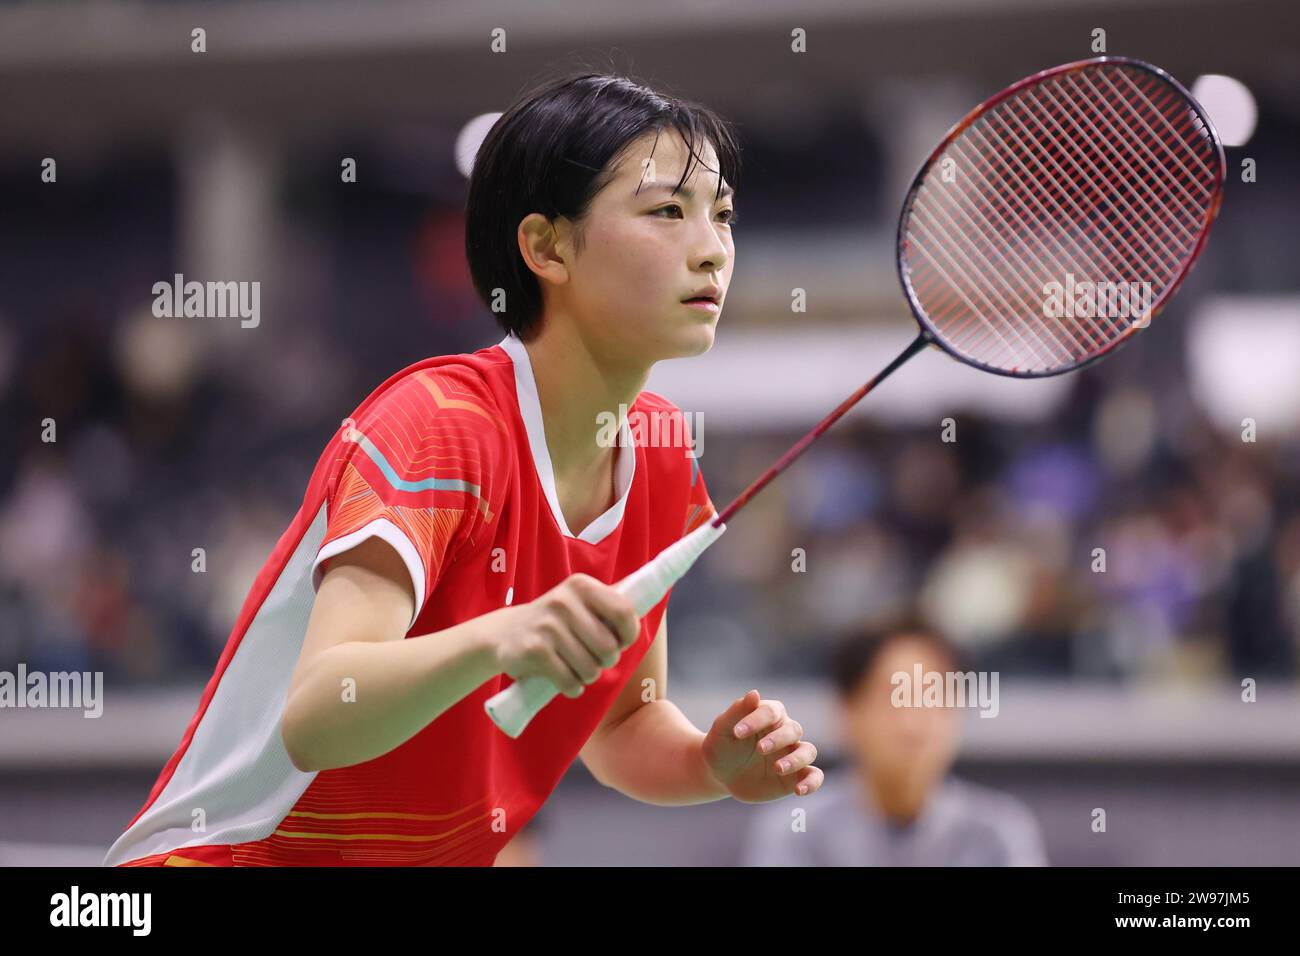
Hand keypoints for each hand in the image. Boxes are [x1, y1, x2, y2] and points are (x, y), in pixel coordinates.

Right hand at [492, 574, 639, 698]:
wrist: (505, 634)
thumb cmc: (556, 623)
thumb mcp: (580, 604)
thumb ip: (610, 606)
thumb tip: (650, 601)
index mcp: (582, 586)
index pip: (624, 612)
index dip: (629, 634)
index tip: (621, 641)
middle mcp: (563, 601)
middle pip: (609, 648)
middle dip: (606, 661)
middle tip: (593, 658)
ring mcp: (547, 626)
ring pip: (590, 669)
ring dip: (587, 676)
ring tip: (575, 666)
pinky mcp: (534, 651)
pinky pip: (570, 682)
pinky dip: (572, 687)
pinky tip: (563, 678)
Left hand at [702, 689, 823, 802]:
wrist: (720, 774)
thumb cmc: (721, 746)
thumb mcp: (722, 729)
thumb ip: (737, 711)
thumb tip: (755, 694)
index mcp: (768, 715)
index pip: (771, 711)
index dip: (756, 720)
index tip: (737, 732)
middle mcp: (784, 732)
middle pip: (793, 729)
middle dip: (778, 739)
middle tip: (759, 749)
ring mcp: (792, 754)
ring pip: (808, 751)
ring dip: (796, 759)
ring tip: (777, 769)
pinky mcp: (796, 776)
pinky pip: (815, 776)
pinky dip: (812, 782)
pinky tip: (799, 791)